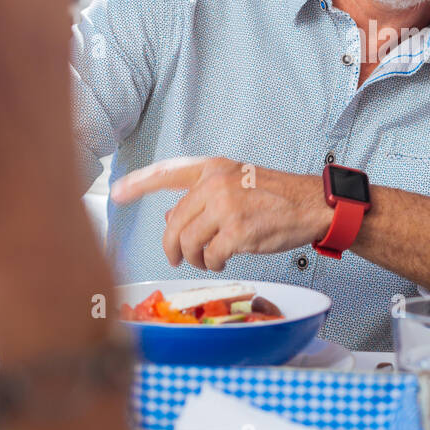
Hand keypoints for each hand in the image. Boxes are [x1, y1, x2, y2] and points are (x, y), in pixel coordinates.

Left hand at [110, 158, 332, 270]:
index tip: (118, 192)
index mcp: (213, 168)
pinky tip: (224, 258)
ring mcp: (226, 207)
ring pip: (188, 242)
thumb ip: (203, 197)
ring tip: (207, 258)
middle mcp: (216, 184)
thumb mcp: (236, 184)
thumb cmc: (277, 196)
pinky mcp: (238, 231)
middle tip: (176, 257)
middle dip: (172, 245)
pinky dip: (213, 262)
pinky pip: (210, 255)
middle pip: (174, 221)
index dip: (139, 184)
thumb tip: (172, 218)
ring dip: (194, 257)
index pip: (167, 172)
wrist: (311, 204)